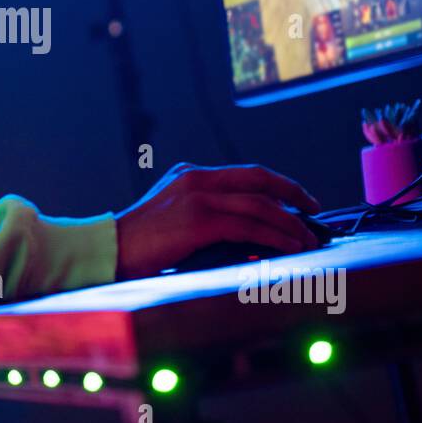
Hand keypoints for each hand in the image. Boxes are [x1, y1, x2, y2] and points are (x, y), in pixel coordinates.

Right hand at [113, 163, 321, 279]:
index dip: (278, 184)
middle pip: (259, 179)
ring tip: (307, 239)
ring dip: (290, 223)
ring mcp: (198, 198)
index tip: (298, 198)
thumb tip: (244, 232)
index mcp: (190, 174)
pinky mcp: (199, 222)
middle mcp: (197, 179)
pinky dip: (275, 237)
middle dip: (294, 194)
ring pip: (260, 205)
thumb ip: (201, 213)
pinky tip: (289, 247)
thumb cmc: (136, 244)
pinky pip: (249, 227)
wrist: (107, 249)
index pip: (245, 173)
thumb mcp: (170, 215)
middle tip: (315, 210)